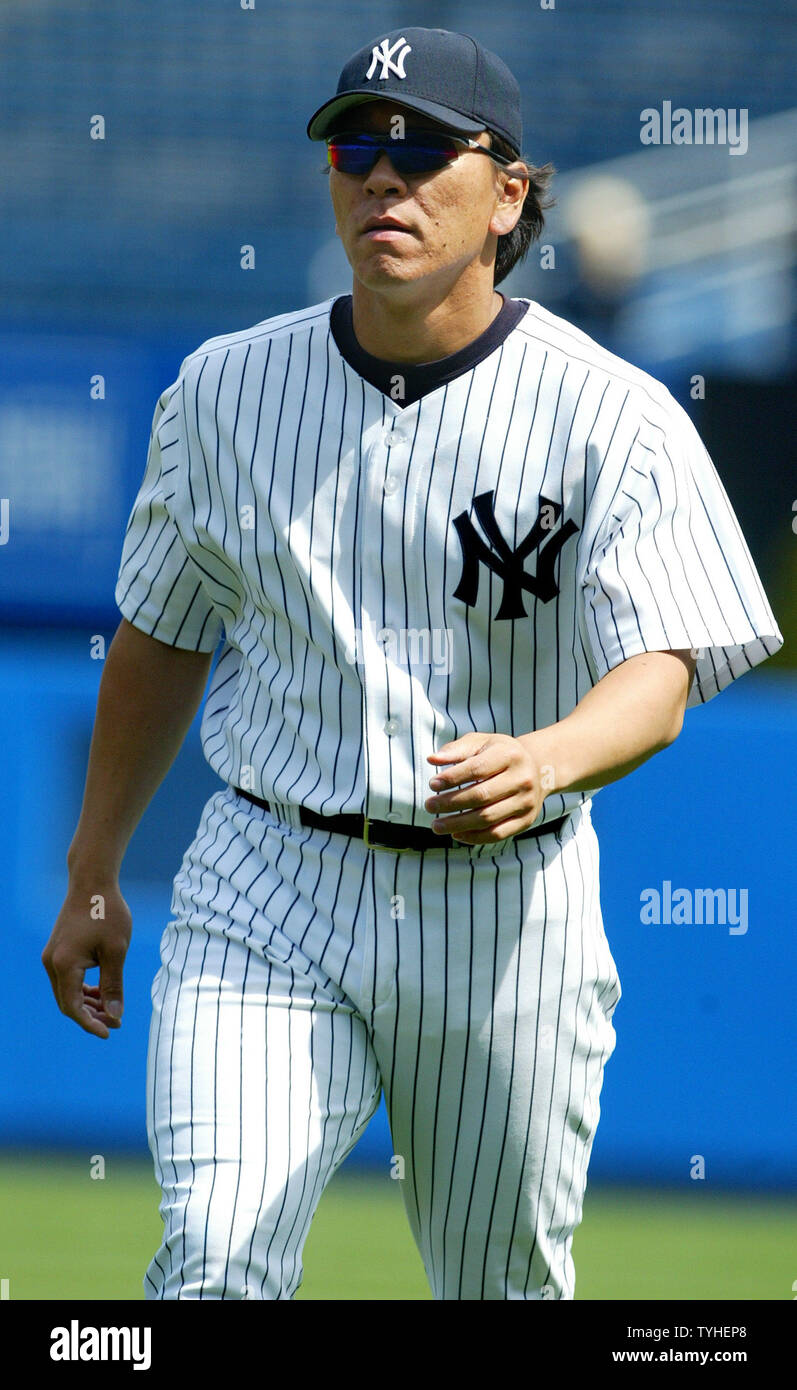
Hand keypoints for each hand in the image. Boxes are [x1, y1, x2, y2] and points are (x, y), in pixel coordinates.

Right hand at [42, 881, 131, 1038]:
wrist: (92, 882)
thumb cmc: (107, 913)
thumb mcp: (116, 951)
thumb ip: (113, 985)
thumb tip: (115, 1015)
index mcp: (64, 965)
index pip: (73, 1007)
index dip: (90, 1024)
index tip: (110, 1032)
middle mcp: (51, 963)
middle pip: (67, 1003)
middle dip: (90, 1016)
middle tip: (116, 1023)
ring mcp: (52, 957)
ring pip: (66, 992)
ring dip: (87, 1004)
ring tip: (112, 1011)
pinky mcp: (57, 951)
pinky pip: (67, 979)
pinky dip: (82, 989)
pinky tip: (101, 992)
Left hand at [425, 732, 551, 844]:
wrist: (538, 768)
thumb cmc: (500, 754)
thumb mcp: (482, 743)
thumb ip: (456, 750)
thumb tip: (432, 759)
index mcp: (510, 755)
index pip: (477, 769)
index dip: (452, 778)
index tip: (432, 784)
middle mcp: (522, 779)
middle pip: (481, 796)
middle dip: (450, 803)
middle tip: (429, 806)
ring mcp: (526, 802)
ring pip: (487, 818)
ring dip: (458, 824)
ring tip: (436, 825)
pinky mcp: (526, 821)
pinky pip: (497, 834)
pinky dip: (474, 837)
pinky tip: (456, 834)